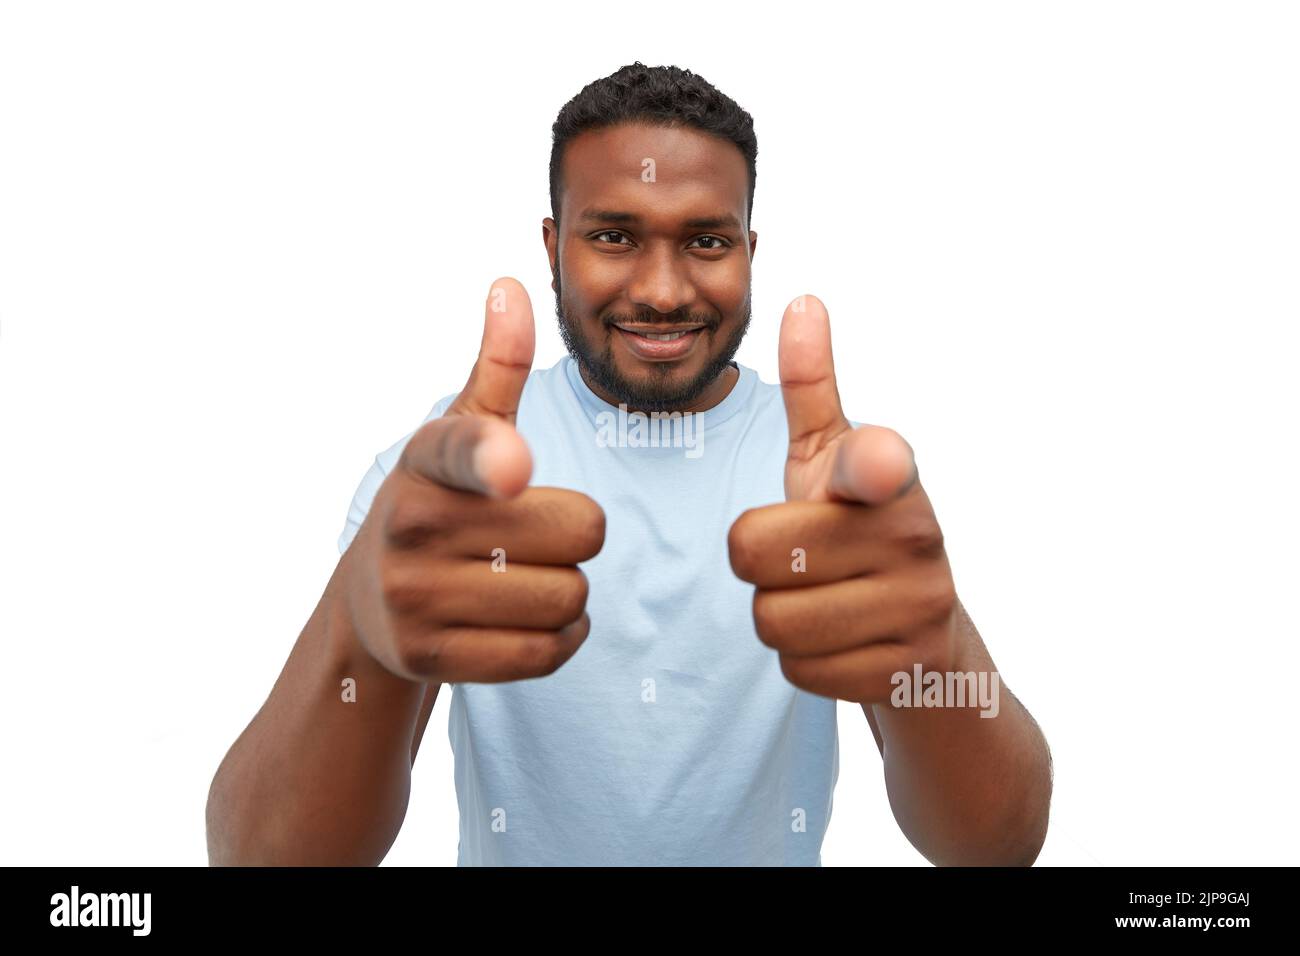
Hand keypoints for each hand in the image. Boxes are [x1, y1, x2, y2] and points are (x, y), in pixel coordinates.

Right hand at [344, 277, 605, 682]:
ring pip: (570, 598)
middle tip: (533, 536)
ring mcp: (414, 599)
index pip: (466, 452)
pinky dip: (562, 638)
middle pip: (579, 532)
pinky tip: (533, 616)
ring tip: (527, 576)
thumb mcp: (458, 434)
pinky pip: (548, 654)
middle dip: (577, 535)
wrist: (372, 602)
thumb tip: (510, 286)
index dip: (494, 459)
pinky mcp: (431, 659)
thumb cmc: (441, 502)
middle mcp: (413, 527)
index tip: (513, 467)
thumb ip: (497, 368)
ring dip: (571, 591)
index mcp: (427, 460)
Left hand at [726, 295, 957, 702]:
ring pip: (770, 622)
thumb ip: (812, 388)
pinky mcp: (904, 669)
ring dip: (776, 615)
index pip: (872, 463)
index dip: (870, 465)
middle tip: (797, 559)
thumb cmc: (857, 532)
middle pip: (752, 555)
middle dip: (754, 564)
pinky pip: (797, 670)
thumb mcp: (831, 463)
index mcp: (888, 476)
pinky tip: (840, 642)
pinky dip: (802, 662)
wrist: (929, 640)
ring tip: (820, 599)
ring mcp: (917, 607)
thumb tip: (803, 300)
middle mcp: (914, 535)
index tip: (876, 465)